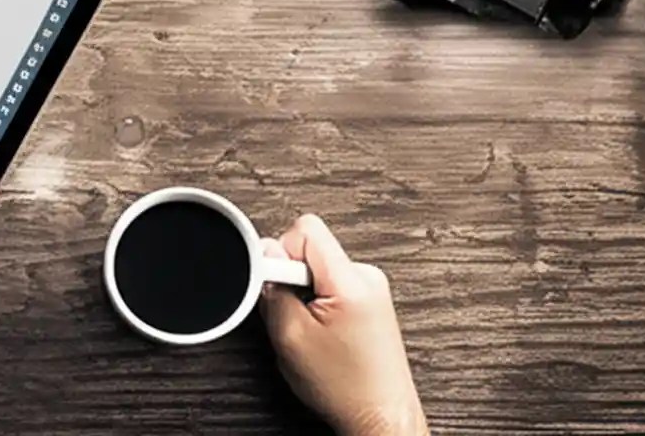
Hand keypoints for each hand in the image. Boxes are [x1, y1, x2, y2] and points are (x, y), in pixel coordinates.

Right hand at [259, 215, 427, 435]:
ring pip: (319, 266)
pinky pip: (332, 282)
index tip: (274, 282)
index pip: (305, 229)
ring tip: (309, 327)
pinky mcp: (370, 299)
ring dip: (304, 292)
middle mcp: (367, 277)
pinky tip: (321, 330)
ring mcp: (372, 287)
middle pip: (311, 247)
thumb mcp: (290, 338)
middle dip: (291, 277)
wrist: (380, 415)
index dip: (279, 252)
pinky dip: (318, 301)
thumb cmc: (345, 387)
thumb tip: (264, 256)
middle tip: (292, 314)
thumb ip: (272, 290)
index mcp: (351, 281)